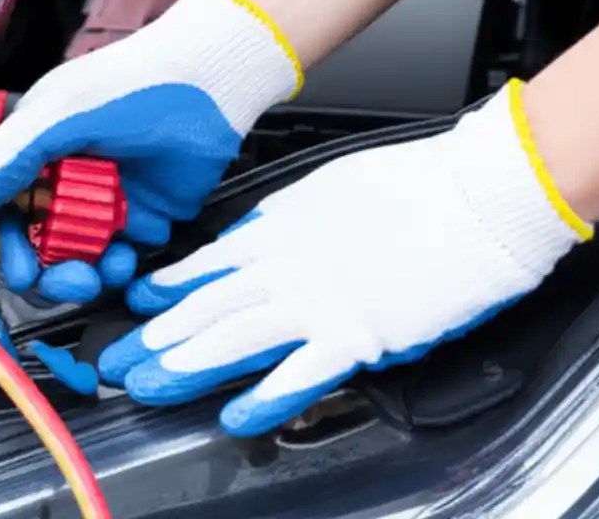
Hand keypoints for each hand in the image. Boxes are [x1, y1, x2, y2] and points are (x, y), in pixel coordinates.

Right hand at [0, 0, 302, 302]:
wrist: (209, 87)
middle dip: (44, 271)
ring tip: (102, 269)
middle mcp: (59, 179)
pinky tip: (126, 255)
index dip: (2, 244)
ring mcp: (97, 201)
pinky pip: (116, 258)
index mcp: (31, 151)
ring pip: (73, 258)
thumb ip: (14, 154)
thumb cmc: (133, 85)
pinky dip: (118, 266)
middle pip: (34, 244)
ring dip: (82, 274)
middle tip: (62, 279)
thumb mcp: (62, 113)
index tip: (17, 268)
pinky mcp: (137, 218)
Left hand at [98, 80, 592, 435]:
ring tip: (147, 385)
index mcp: (283, 227)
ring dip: (186, 365)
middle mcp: (289, 266)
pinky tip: (233, 416)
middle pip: (206, 307)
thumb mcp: (331, 185)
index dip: (168, 288)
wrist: (481, 190)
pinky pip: (301, 374)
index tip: (136, 304)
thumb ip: (287, 216)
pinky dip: (266, 398)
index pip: (208, 264)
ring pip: (235, 339)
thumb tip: (256, 231)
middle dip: (156, 336)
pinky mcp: (360, 333)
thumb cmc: (420, 183)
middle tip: (117, 360)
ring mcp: (320, 302)